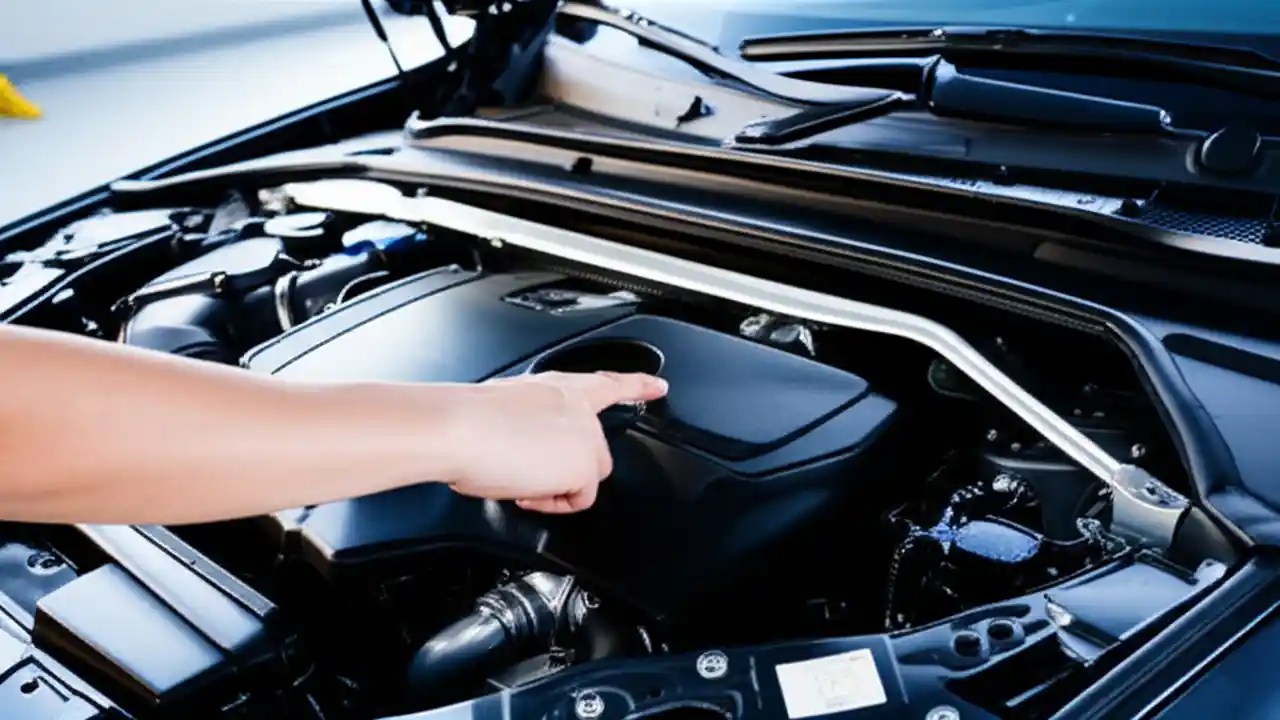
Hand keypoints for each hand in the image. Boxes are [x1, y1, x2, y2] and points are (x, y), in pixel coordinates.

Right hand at [441, 371, 667, 512]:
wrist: (459, 427)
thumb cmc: (466, 421)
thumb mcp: (505, 412)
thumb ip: (531, 426)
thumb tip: (522, 451)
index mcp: (558, 388)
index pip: (607, 384)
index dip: (637, 386)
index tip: (658, 387)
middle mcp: (579, 407)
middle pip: (595, 451)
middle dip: (566, 470)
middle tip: (524, 472)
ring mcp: (587, 435)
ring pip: (587, 476)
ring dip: (556, 486)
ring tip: (518, 477)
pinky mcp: (585, 465)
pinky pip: (579, 500)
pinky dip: (554, 504)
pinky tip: (527, 490)